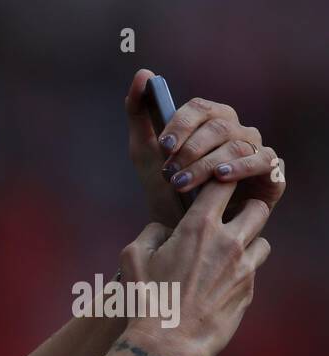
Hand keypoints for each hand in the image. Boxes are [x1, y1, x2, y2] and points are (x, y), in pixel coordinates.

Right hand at [118, 177, 271, 355]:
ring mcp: (243, 268)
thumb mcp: (132, 257)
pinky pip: (252, 272)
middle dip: (245, 210)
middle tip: (229, 221)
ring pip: (263, 241)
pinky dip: (240, 273)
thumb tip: (165, 228)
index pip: (224, 184)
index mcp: (199, 228)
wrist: (166, 343)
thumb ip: (152, 232)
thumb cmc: (145, 299)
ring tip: (226, 257)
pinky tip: (218, 285)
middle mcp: (229, 243)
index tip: (214, 185)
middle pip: (258, 209)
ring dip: (248, 244)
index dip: (221, 180)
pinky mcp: (248, 291)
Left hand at [125, 69, 284, 226]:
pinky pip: (263, 162)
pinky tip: (220, 177)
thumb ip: (139, 112)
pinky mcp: (270, 172)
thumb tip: (143, 73)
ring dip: (206, 165)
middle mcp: (236, 131)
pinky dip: (241, 168)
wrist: (181, 227)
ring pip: (237, 146)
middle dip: (191, 150)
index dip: (182, 124)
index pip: (200, 108)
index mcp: (210, 120)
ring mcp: (255, 150)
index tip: (163, 146)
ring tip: (182, 184)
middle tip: (169, 173)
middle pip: (219, 126)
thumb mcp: (145, 151)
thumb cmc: (165, 185)